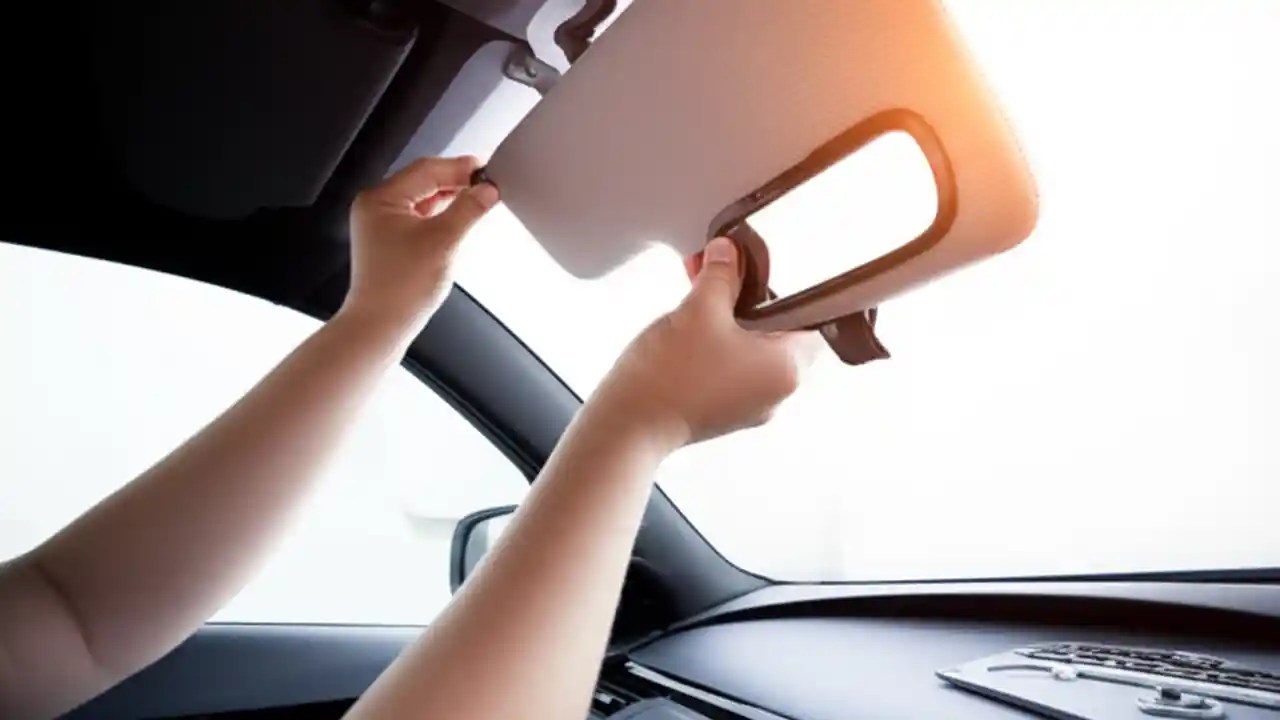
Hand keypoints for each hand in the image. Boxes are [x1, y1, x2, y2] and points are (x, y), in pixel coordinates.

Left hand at [340, 156, 499, 332]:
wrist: (381, 325)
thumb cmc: (401, 288)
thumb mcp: (444, 241)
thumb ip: (468, 209)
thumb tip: (487, 189)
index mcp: (380, 199)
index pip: (427, 170)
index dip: (460, 168)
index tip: (488, 170)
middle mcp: (376, 207)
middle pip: (424, 181)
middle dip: (457, 182)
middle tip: (488, 185)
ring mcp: (381, 224)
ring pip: (423, 199)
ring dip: (451, 198)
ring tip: (478, 200)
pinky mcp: (390, 240)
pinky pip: (420, 217)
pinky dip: (441, 215)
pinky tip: (459, 218)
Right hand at [595, 236, 819, 448]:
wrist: (628, 423)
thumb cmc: (672, 376)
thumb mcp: (701, 309)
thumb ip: (721, 275)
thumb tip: (729, 253)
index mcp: (787, 370)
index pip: (810, 320)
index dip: (789, 288)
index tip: (764, 269)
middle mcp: (775, 392)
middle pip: (776, 332)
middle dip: (747, 297)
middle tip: (725, 272)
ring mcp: (747, 404)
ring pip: (749, 348)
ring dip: (728, 317)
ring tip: (700, 288)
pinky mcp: (720, 408)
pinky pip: (728, 366)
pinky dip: (716, 341)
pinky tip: (690, 318)